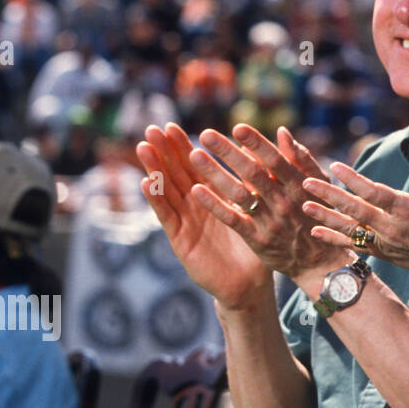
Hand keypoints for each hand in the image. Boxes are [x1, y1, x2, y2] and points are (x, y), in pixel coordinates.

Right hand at [136, 123, 272, 310]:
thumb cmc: (258, 242)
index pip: (194, 165)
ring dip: (154, 169)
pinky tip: (147, 183)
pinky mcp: (181, 240)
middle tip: (152, 129)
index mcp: (213, 195)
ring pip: (167, 191)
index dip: (181, 146)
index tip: (171, 125)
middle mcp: (195, 206)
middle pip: (176, 173)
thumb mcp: (259, 206)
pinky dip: (156, 200)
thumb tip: (265, 151)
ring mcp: (186, 222)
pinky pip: (168, 217)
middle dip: (163, 151)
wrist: (251, 282)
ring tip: (143, 148)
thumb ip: (258, 178)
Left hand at [187, 123, 348, 280]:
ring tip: (195, 155)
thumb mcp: (318, 186)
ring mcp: (270, 221)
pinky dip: (215, 205)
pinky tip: (197, 189)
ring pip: (239, 194)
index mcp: (299, 185)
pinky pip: (233, 219)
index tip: (238, 127)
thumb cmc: (318, 214)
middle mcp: (284, 201)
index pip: (276, 160)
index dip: (257, 143)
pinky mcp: (257, 239)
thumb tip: (281, 132)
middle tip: (207, 133)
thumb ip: (301, 159)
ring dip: (216, 173)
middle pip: (253, 173)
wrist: (319, 261)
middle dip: (229, 152)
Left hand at [299, 146, 408, 284]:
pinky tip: (316, 231)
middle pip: (355, 209)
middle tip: (306, 183)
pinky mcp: (381, 253)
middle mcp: (391, 227)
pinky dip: (334, 239)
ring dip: (325, 217)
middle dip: (330, 196)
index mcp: (407, 209)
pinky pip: (354, 245)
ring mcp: (384, 242)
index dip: (354, 180)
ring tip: (303, 206)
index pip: (374, 192)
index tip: (335, 166)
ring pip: (350, 228)